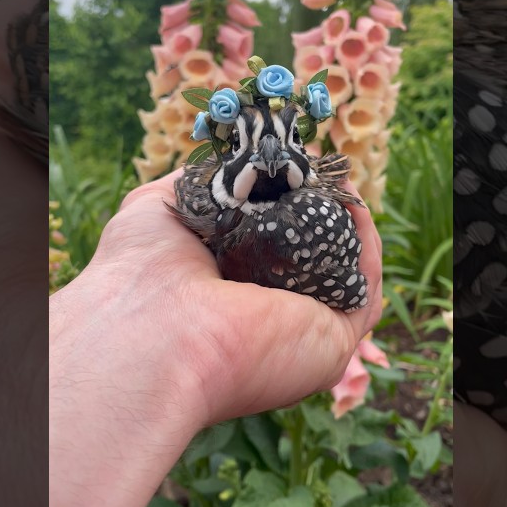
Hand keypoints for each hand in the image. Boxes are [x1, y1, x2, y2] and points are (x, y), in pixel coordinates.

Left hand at [49, 165, 383, 506]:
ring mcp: (299, 332)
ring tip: (337, 175)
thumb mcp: (158, 208)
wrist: (152, 334)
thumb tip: (234, 162)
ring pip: (343, 273)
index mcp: (223, 294)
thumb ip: (198, 184)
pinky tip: (351, 202)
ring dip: (346, 222)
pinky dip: (366, 245)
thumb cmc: (139, 275)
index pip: (262, 249)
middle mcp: (262, 317)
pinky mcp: (334, 344)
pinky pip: (365, 291)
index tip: (284, 162)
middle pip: (307, 258)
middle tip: (318, 165)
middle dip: (317, 207)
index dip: (278, 203)